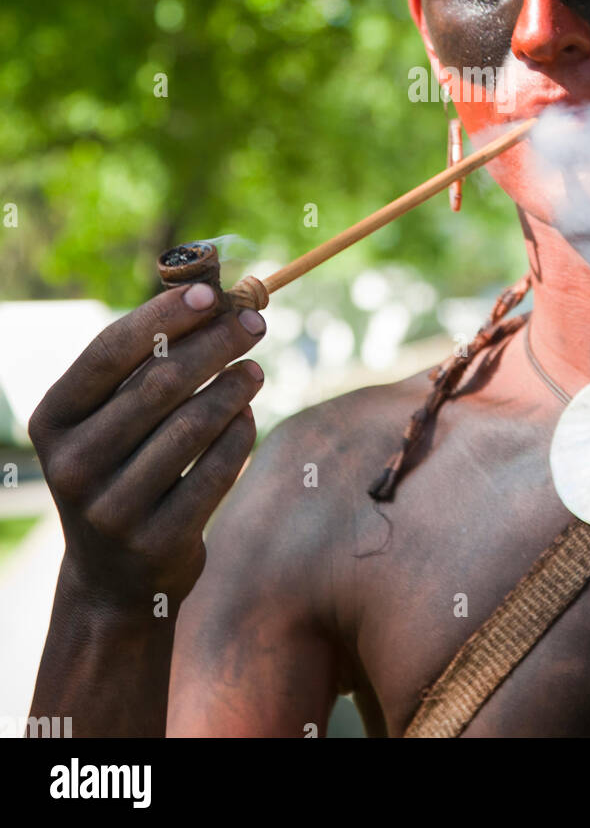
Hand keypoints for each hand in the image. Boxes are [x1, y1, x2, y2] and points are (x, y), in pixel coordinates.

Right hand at [28, 283, 266, 612]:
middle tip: (254, 324)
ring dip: (233, 388)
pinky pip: (215, 472)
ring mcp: (111, 510)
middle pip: (159, 384)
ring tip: (254, 371)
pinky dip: (239, 436)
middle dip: (214, 344)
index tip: (210, 292)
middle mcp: (72, 465)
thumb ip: (145, 365)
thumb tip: (212, 298)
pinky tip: (247, 416)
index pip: (108, 352)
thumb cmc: (120, 467)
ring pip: (192, 427)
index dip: (162, 316)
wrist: (113, 578)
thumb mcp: (109, 420)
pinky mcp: (156, 542)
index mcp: (54, 421)